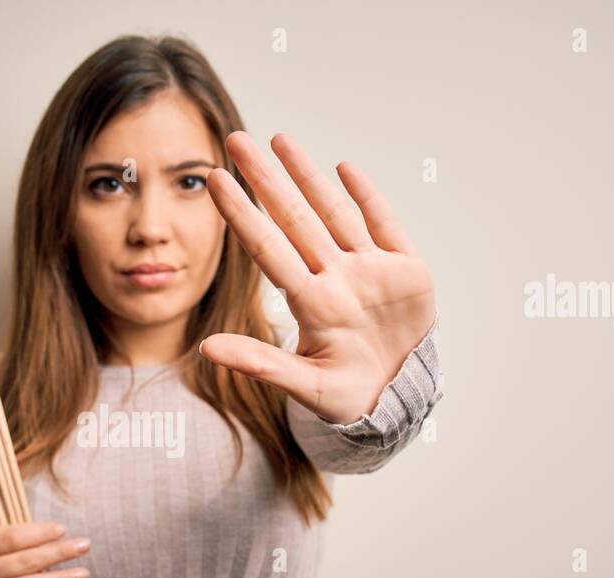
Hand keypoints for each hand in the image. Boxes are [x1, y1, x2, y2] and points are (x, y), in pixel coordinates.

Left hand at [201, 131, 435, 424]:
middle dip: (265, 178)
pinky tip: (345, 169)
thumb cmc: (345, 397)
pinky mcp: (407, 272)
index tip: (214, 180)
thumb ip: (260, 364)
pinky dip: (368, 197)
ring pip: (334, 212)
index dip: (243, 213)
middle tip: (235, 138)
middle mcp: (335, 278)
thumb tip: (207, 349)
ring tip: (280, 141)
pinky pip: (385, 225)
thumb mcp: (304, 386)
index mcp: (311, 303)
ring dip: (308, 176)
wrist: (396, 402)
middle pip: (294, 218)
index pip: (267, 248)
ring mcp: (370, 271)